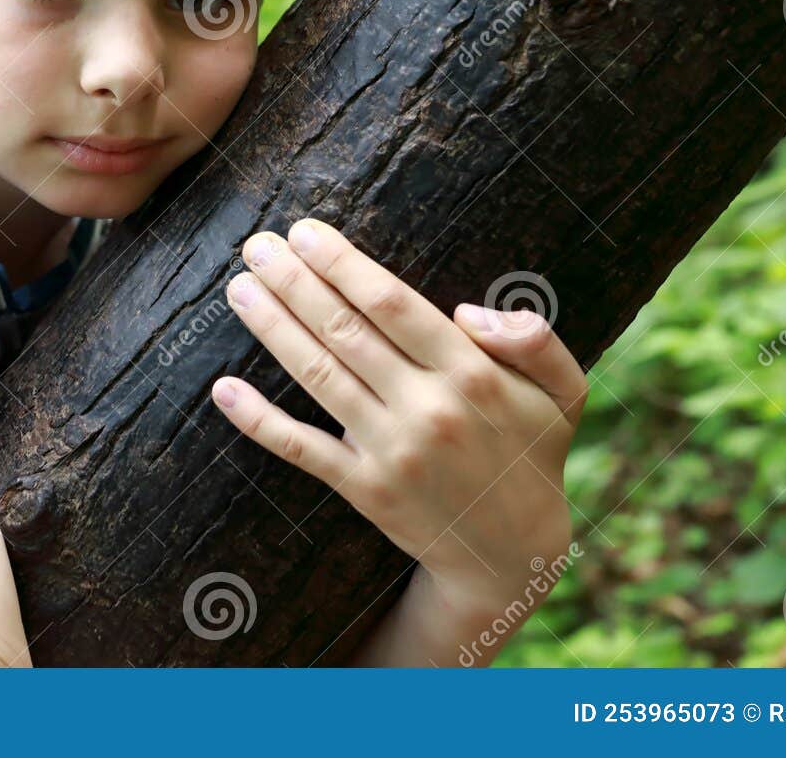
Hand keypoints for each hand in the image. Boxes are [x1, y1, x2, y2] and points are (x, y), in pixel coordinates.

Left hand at [211, 218, 587, 634]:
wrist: (511, 554)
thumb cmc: (530, 453)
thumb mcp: (562, 392)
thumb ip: (534, 339)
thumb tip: (470, 310)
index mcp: (472, 374)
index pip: (393, 305)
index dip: (344, 265)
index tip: (306, 231)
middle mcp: (427, 409)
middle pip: (345, 330)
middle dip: (295, 282)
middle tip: (256, 245)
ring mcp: (391, 451)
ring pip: (318, 376)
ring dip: (272, 328)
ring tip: (239, 289)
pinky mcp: (364, 489)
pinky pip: (302, 448)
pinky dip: (258, 419)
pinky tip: (224, 388)